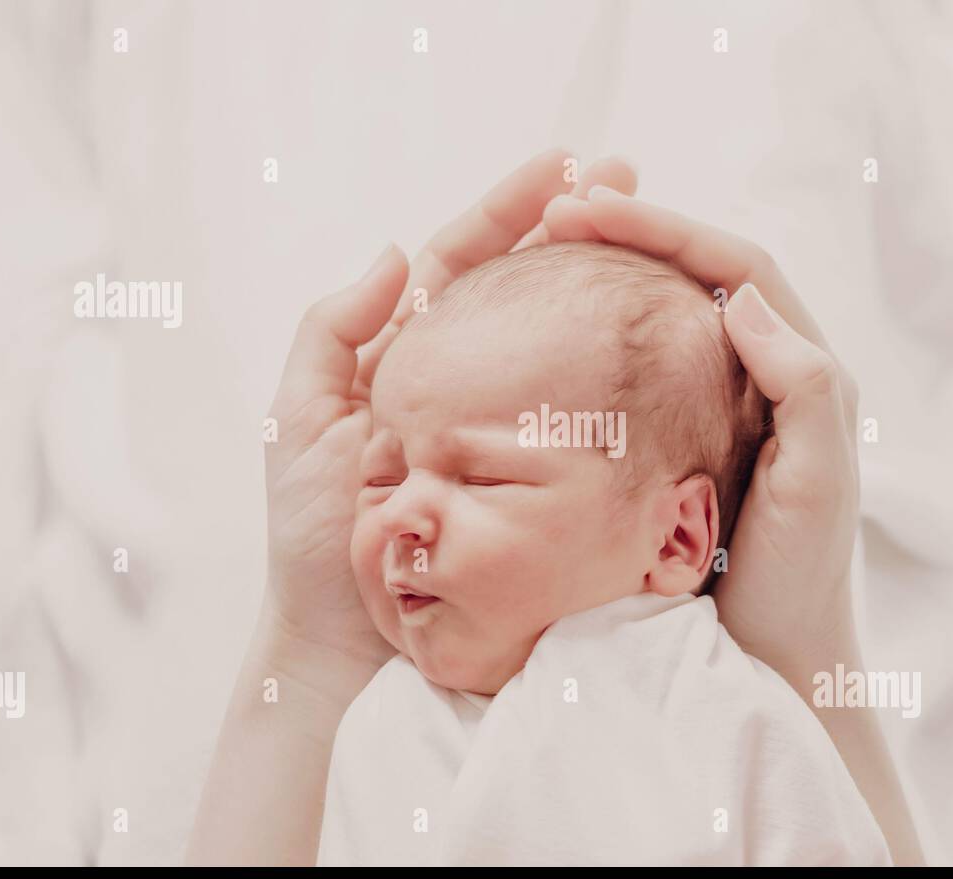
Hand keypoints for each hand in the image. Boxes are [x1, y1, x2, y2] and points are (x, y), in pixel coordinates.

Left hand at [264, 151, 637, 690]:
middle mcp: (462, 381)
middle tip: (632, 178)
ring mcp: (502, 427)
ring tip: (655, 236)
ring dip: (602, 284)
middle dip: (575, 228)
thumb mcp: (297, 417)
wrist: (342, 641)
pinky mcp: (532, 476)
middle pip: (524, 286)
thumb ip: (334, 331)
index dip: (510, 210)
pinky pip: (574, 414)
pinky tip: (645, 336)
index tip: (565, 164)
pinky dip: (609, 372)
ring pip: (558, 340)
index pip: (465, 263)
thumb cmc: (310, 536)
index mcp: (406, 355)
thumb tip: (397, 252)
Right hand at [542, 187, 858, 667]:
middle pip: (697, 274)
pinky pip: (644, 367)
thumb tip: (740, 299)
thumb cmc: (798, 577)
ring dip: (614, 275)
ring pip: (666, 315)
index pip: (736, 267)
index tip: (590, 211)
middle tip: (556, 213)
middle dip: (631, 235)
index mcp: (806, 371)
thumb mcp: (817, 483)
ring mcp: (722, 406)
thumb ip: (804, 387)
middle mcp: (766, 375)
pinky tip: (559, 330)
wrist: (773, 655)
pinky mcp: (684, 439)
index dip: (666, 229)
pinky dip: (603, 336)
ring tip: (547, 251)